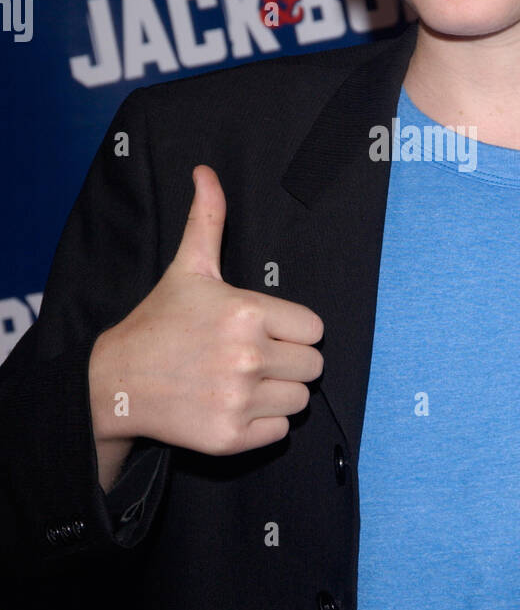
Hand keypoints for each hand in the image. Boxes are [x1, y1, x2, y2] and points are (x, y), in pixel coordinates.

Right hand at [88, 165, 323, 456]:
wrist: (115, 382)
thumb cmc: (159, 322)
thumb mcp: (187, 269)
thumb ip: (207, 220)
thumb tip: (206, 171)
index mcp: (247, 312)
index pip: (314, 329)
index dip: (292, 330)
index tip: (263, 330)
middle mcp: (247, 357)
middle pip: (312, 366)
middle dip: (289, 361)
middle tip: (252, 357)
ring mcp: (239, 400)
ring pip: (299, 400)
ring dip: (278, 394)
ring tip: (241, 381)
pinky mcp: (230, 438)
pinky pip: (280, 432)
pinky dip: (262, 424)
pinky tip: (231, 405)